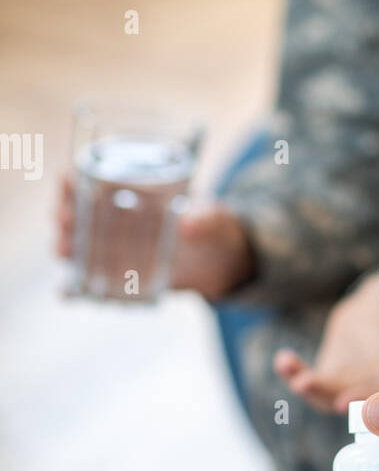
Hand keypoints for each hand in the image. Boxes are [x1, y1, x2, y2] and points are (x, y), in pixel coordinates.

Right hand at [55, 175, 253, 300]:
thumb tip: (187, 225)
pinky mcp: (120, 278)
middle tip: (66, 218)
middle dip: (63, 214)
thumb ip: (205, 220)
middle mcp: (115, 220)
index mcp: (132, 193)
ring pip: (74, 247)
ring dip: (64, 248)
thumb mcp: (214, 219)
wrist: (223, 263)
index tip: (67, 178)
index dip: (74, 178)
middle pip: (74, 213)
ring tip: (65, 250)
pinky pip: (88, 284)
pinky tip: (67, 292)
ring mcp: (114, 250)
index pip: (91, 180)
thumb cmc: (214, 228)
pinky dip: (73, 290)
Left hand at [274, 268, 378, 414]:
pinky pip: (311, 379)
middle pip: (352, 402)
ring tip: (290, 369)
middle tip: (305, 384)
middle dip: (327, 395)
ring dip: (308, 388)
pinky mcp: (331, 374)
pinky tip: (283, 360)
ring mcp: (352, 384)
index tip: (344, 401)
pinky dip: (295, 373)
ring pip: (328, 395)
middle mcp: (378, 387)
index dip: (365, 401)